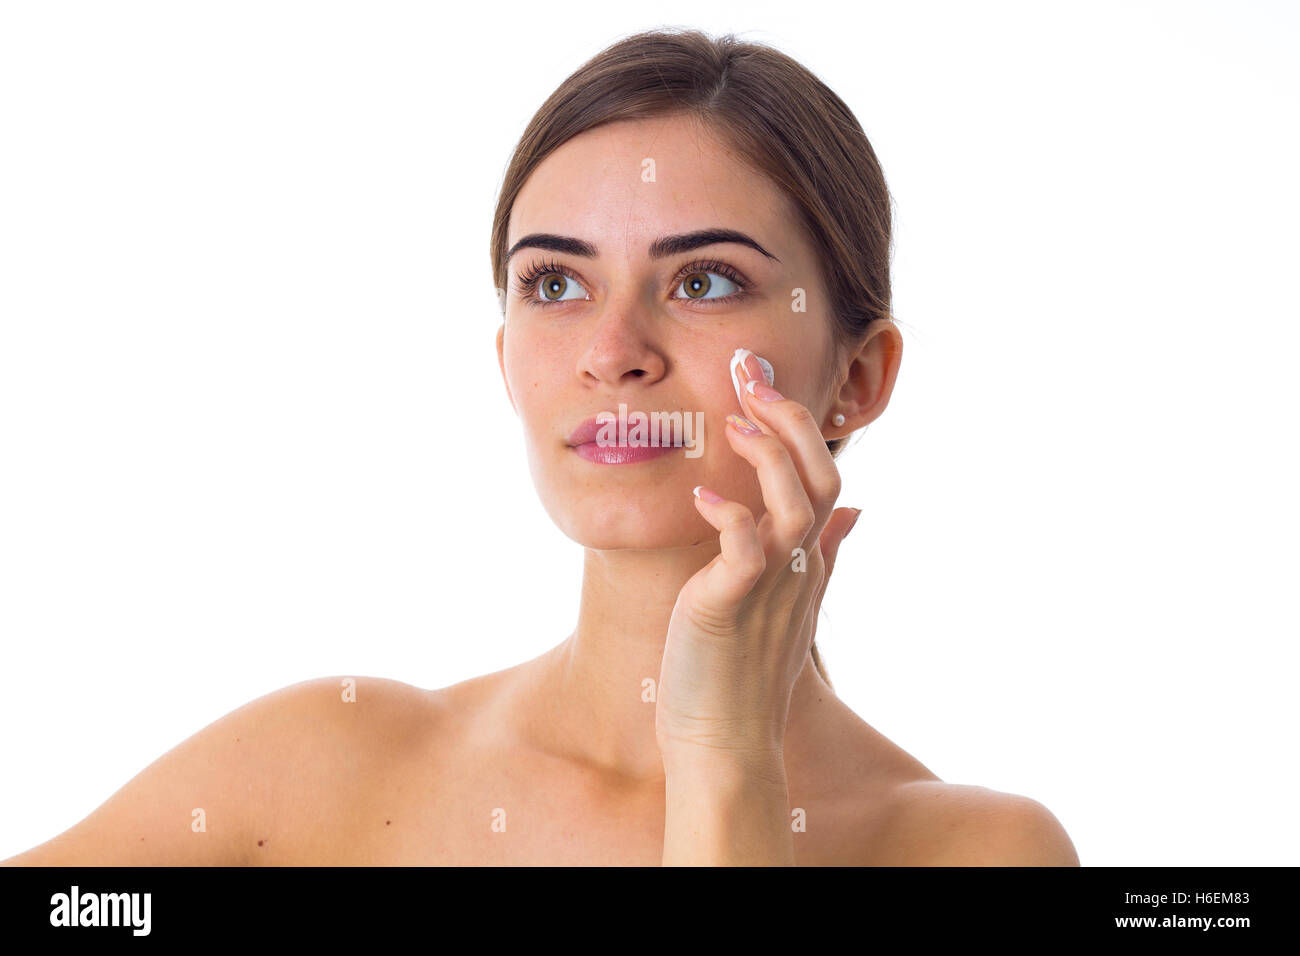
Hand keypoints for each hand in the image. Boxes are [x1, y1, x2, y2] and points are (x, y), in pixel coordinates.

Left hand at [655, 350, 860, 771]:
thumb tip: (856, 511)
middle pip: (821, 476)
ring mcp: (771, 586)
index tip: (761, 383)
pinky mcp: (732, 606)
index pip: (822, 475)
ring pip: (795, 504)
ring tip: (734, 422)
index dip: (798, 425)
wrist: (724, 742)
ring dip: (768, 457)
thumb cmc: (742, 671)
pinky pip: (743, 550)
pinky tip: (703, 497)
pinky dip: (729, 517)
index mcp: (805, 559)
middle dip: (791, 419)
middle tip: (751, 375)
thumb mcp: (789, 602)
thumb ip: (820, 552)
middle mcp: (797, 566)